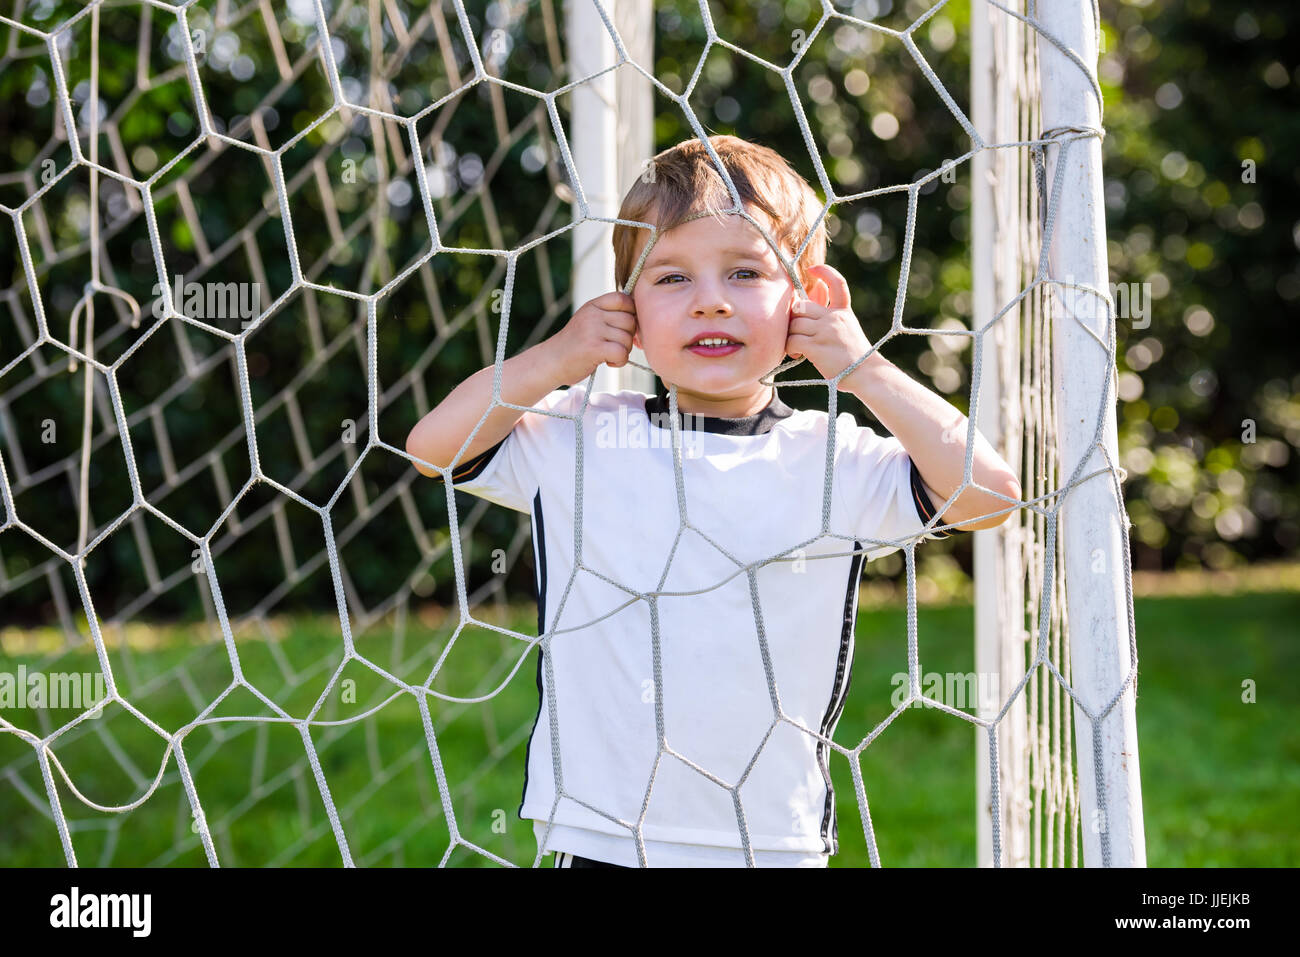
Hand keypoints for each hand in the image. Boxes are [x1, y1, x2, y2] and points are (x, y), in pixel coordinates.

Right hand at [543, 292, 638, 386]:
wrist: (551, 361)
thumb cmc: (575, 345)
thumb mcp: (589, 321)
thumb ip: (609, 315)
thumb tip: (640, 317)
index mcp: (593, 305)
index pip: (624, 299)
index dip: (631, 314)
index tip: (623, 328)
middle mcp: (593, 314)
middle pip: (630, 321)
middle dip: (628, 337)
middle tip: (615, 346)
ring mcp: (593, 330)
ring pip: (627, 339)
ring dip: (623, 351)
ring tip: (608, 355)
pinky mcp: (594, 348)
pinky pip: (621, 352)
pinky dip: (619, 361)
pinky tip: (608, 362)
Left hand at [785, 263, 875, 386]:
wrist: (865, 374)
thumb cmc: (854, 354)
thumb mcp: (847, 327)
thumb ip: (831, 315)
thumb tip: (814, 296)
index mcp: (843, 312)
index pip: (837, 283)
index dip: (824, 272)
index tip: (812, 269)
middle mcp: (834, 318)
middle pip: (801, 307)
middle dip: (794, 319)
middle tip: (797, 331)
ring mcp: (825, 331)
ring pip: (794, 324)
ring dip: (791, 336)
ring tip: (798, 347)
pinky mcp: (816, 347)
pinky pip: (792, 340)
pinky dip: (790, 348)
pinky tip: (797, 354)